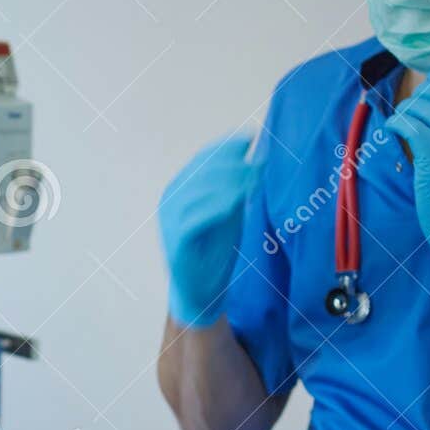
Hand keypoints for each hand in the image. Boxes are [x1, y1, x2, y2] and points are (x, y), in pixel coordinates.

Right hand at [158, 134, 260, 326]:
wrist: (201, 291)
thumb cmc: (214, 249)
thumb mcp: (228, 210)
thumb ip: (235, 185)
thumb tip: (253, 154)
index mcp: (180, 188)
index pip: (203, 158)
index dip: (227, 146)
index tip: (252, 138)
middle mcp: (170, 200)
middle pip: (201, 171)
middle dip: (233, 165)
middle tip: (260, 165)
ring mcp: (169, 220)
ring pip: (198, 191)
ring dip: (229, 182)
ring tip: (254, 181)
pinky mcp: (176, 241)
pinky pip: (196, 218)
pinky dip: (218, 206)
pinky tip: (239, 200)